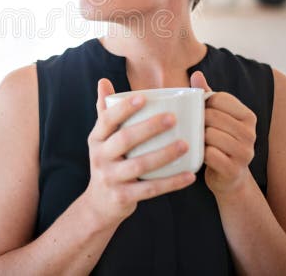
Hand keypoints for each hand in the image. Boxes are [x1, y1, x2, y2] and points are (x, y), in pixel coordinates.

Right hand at [83, 78, 196, 227]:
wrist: (99, 204)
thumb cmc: (108, 162)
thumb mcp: (101, 139)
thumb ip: (105, 112)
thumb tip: (103, 81)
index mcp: (96, 139)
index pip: (107, 119)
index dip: (124, 108)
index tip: (144, 98)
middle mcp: (100, 157)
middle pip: (124, 139)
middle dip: (149, 127)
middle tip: (173, 118)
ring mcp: (111, 178)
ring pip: (139, 165)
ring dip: (164, 154)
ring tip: (186, 144)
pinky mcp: (123, 197)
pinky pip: (150, 189)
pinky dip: (171, 182)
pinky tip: (189, 175)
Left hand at [190, 70, 256, 195]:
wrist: (228, 179)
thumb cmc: (219, 142)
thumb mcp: (215, 117)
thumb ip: (207, 95)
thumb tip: (196, 73)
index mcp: (248, 116)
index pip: (219, 98)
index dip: (203, 104)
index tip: (200, 114)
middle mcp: (251, 133)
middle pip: (213, 116)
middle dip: (199, 122)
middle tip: (195, 130)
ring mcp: (245, 152)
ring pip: (210, 134)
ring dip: (198, 138)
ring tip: (198, 142)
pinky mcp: (234, 169)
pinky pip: (210, 154)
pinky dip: (201, 154)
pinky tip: (201, 155)